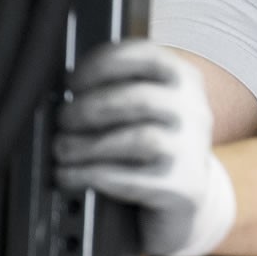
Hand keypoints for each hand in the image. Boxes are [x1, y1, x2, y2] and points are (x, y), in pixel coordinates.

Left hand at [53, 40, 236, 255]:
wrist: (187, 198)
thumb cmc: (153, 145)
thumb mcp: (147, 108)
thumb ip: (117, 88)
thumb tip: (62, 88)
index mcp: (184, 81)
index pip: (148, 57)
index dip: (103, 65)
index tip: (72, 82)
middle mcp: (195, 111)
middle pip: (140, 99)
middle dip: (90, 108)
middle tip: (63, 120)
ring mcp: (191, 151)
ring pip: (138, 140)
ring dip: (88, 145)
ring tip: (62, 150)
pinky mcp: (181, 188)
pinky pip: (131, 180)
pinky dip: (91, 175)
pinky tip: (70, 175)